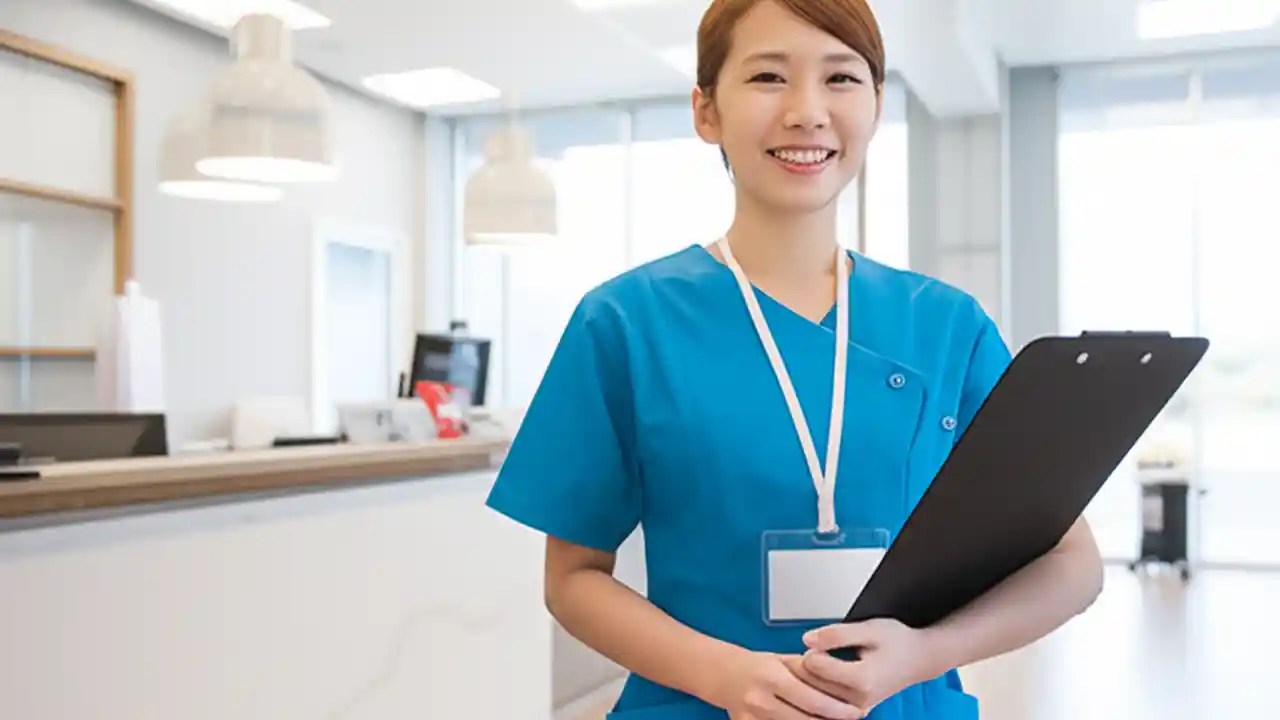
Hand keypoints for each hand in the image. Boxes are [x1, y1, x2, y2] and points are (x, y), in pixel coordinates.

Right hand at [711, 649, 866, 719]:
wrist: (719, 674)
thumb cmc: (754, 665)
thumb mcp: (781, 660)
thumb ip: (807, 672)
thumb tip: (839, 683)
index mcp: (772, 678)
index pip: (812, 699)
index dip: (838, 710)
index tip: (856, 712)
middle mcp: (762, 701)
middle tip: (851, 718)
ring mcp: (753, 719)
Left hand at [789, 619, 948, 715]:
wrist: (919, 659)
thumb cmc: (898, 642)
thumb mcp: (868, 628)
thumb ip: (837, 634)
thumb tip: (808, 640)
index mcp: (861, 679)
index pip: (814, 665)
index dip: (813, 647)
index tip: (821, 638)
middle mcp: (858, 700)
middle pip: (811, 681)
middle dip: (809, 662)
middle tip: (820, 646)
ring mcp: (857, 709)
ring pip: (815, 692)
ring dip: (813, 675)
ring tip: (826, 657)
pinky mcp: (856, 711)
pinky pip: (826, 700)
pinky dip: (822, 686)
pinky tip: (831, 672)